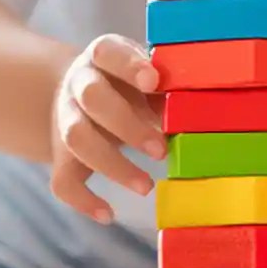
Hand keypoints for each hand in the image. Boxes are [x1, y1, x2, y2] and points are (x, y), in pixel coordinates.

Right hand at [50, 34, 165, 222]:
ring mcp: (65, 119)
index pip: (108, 52)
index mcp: (103, 58)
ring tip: (146, 186)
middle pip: (92, 98)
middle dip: (127, 125)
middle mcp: (79, 85)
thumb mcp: (148, 79)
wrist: (80, 96)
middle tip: (160, 150)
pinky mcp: (61, 156)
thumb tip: (205, 107)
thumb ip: (170, 89)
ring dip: (112, 165)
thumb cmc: (130, 87)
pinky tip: (108, 215)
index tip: (153, 81)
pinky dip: (83, 200)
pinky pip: (62, 181)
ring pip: (76, 139)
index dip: (129, 65)